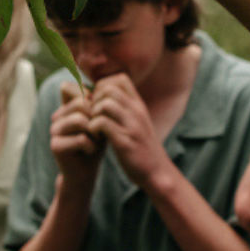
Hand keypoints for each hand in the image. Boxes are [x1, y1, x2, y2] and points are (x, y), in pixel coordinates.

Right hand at [48, 81, 103, 183]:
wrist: (86, 172)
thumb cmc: (96, 144)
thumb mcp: (99, 120)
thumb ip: (96, 102)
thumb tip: (99, 83)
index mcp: (66, 107)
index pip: (74, 88)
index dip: (91, 98)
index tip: (98, 114)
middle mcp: (57, 116)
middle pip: (80, 103)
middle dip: (96, 117)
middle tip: (99, 132)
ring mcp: (54, 130)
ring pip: (79, 119)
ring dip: (94, 132)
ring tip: (95, 141)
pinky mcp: (55, 146)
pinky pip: (80, 138)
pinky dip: (91, 146)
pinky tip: (90, 151)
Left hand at [86, 74, 172, 189]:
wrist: (157, 172)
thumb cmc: (143, 148)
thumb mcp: (138, 123)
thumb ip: (126, 109)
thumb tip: (106, 97)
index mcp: (139, 105)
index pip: (120, 78)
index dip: (104, 86)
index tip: (98, 101)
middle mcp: (136, 112)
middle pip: (109, 88)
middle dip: (94, 99)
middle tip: (92, 114)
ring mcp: (132, 126)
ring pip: (105, 104)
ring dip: (92, 114)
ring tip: (92, 125)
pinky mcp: (124, 141)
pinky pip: (102, 123)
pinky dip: (92, 128)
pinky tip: (94, 136)